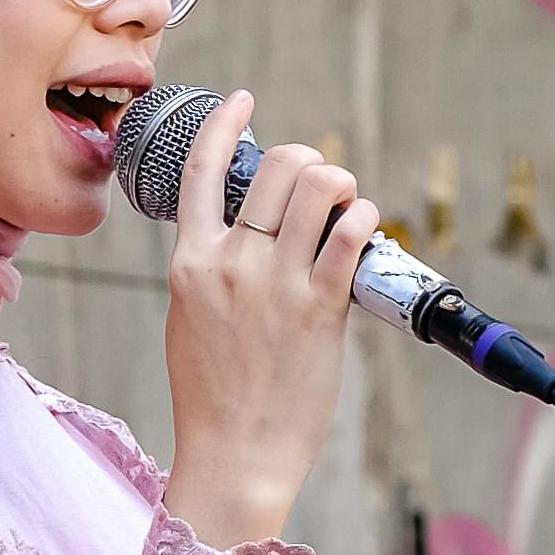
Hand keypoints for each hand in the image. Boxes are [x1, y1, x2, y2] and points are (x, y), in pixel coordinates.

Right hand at [161, 96, 372, 549]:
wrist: (234, 453)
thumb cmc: (213, 395)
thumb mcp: (190, 320)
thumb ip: (211, 271)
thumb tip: (245, 235)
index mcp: (190, 263)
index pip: (201, 171)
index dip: (227, 124)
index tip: (244, 101)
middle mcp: (232, 264)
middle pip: (276, 168)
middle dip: (307, 162)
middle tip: (318, 184)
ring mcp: (276, 284)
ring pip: (318, 188)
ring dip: (341, 183)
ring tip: (346, 204)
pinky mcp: (320, 309)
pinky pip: (351, 236)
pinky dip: (364, 218)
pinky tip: (364, 227)